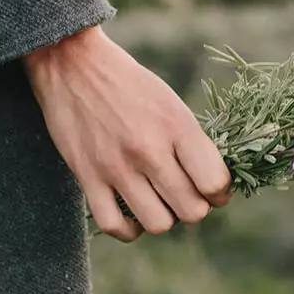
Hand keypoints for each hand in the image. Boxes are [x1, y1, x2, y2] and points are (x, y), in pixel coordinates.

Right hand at [22, 26, 232, 241]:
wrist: (72, 63)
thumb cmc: (129, 83)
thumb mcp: (170, 102)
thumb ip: (191, 142)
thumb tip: (214, 185)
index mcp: (176, 125)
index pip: (214, 183)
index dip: (220, 193)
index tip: (214, 189)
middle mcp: (148, 148)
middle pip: (191, 211)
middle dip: (195, 208)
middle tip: (186, 195)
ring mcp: (116, 166)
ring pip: (158, 224)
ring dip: (164, 218)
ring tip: (159, 202)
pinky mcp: (87, 176)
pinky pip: (115, 226)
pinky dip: (129, 229)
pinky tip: (133, 214)